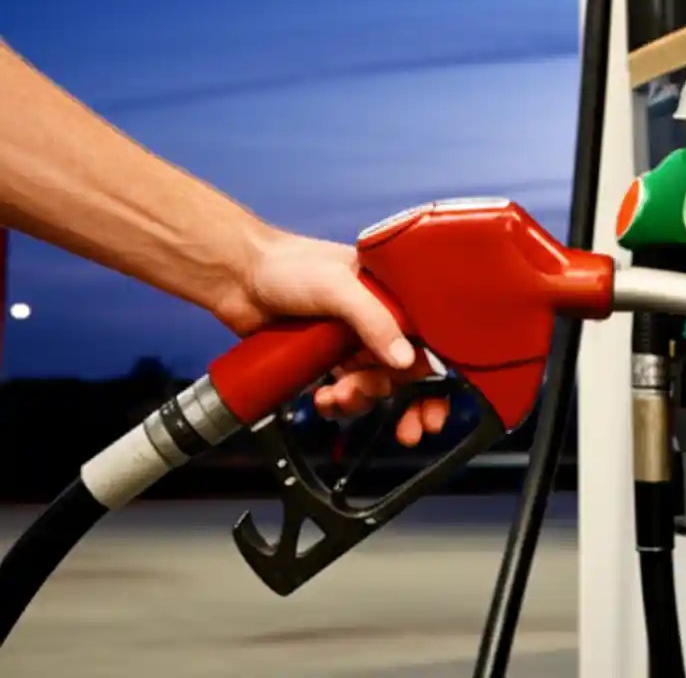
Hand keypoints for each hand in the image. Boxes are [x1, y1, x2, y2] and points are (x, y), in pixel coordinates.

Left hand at [213, 230, 445, 444]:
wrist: (237, 278)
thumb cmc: (287, 266)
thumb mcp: (338, 287)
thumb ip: (374, 321)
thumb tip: (406, 360)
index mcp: (393, 293)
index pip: (430, 338)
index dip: (437, 375)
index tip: (435, 408)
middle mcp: (380, 317)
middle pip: (408, 370)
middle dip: (406, 401)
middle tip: (409, 430)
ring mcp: (355, 341)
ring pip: (377, 385)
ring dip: (363, 400)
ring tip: (339, 398)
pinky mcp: (329, 359)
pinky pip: (347, 390)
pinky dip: (339, 403)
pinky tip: (323, 400)